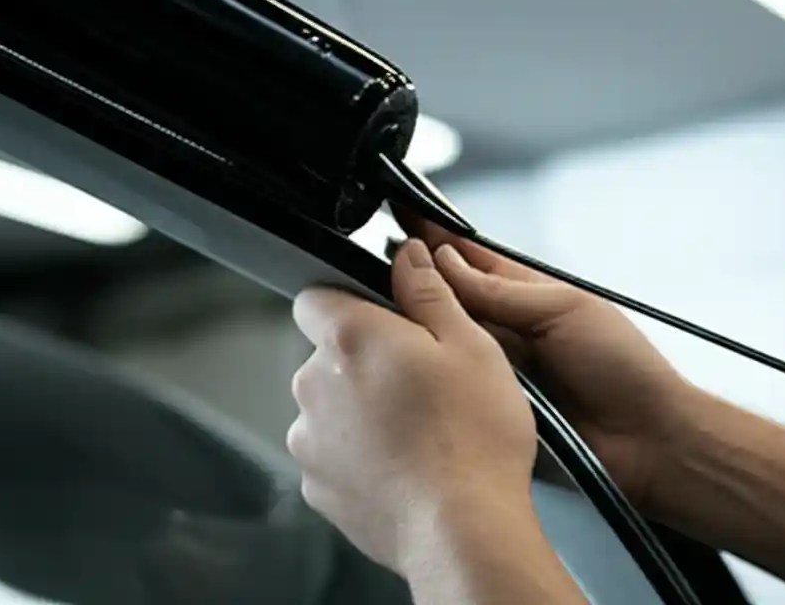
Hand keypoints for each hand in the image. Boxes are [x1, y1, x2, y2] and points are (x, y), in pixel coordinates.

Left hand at [286, 240, 537, 574]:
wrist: (464, 530)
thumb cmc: (474, 439)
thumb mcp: (471, 346)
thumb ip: (428, 293)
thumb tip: (406, 255)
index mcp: (350, 339)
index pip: (316, 297)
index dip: (351, 302)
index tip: (385, 320)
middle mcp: (315, 385)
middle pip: (330, 355)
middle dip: (367, 362)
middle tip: (424, 383)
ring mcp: (310, 440)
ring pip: (331, 406)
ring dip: (363, 411)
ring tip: (420, 431)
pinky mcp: (317, 484)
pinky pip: (334, 453)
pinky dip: (362, 455)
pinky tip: (405, 464)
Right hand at [398, 212, 699, 510]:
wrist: (648, 440)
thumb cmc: (624, 368)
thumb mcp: (563, 310)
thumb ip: (501, 293)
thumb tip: (445, 263)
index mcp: (528, 294)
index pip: (470, 258)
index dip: (434, 238)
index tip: (398, 215)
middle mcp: (507, 330)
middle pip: (447, 300)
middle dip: (411, 285)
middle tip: (369, 269)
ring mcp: (497, 371)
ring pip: (444, 343)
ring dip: (417, 333)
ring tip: (378, 313)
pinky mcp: (490, 409)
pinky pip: (454, 387)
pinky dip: (433, 378)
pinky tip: (404, 369)